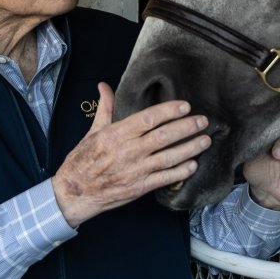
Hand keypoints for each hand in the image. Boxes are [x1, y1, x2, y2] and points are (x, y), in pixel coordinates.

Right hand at [52, 83, 209, 226]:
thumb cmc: (83, 160)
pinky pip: (165, 178)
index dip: (168, 111)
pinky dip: (181, 171)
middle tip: (203, 120)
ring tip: (205, 140)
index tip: (185, 106)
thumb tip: (104, 86)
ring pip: (169, 157)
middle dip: (186, 127)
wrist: (74, 192)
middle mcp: (127, 152)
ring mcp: (135, 171)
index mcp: (115, 135)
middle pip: (163, 137)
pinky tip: (193, 164)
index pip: (147, 119)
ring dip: (190, 148)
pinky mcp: (139, 188)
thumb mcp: (93, 131)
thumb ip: (105, 108)